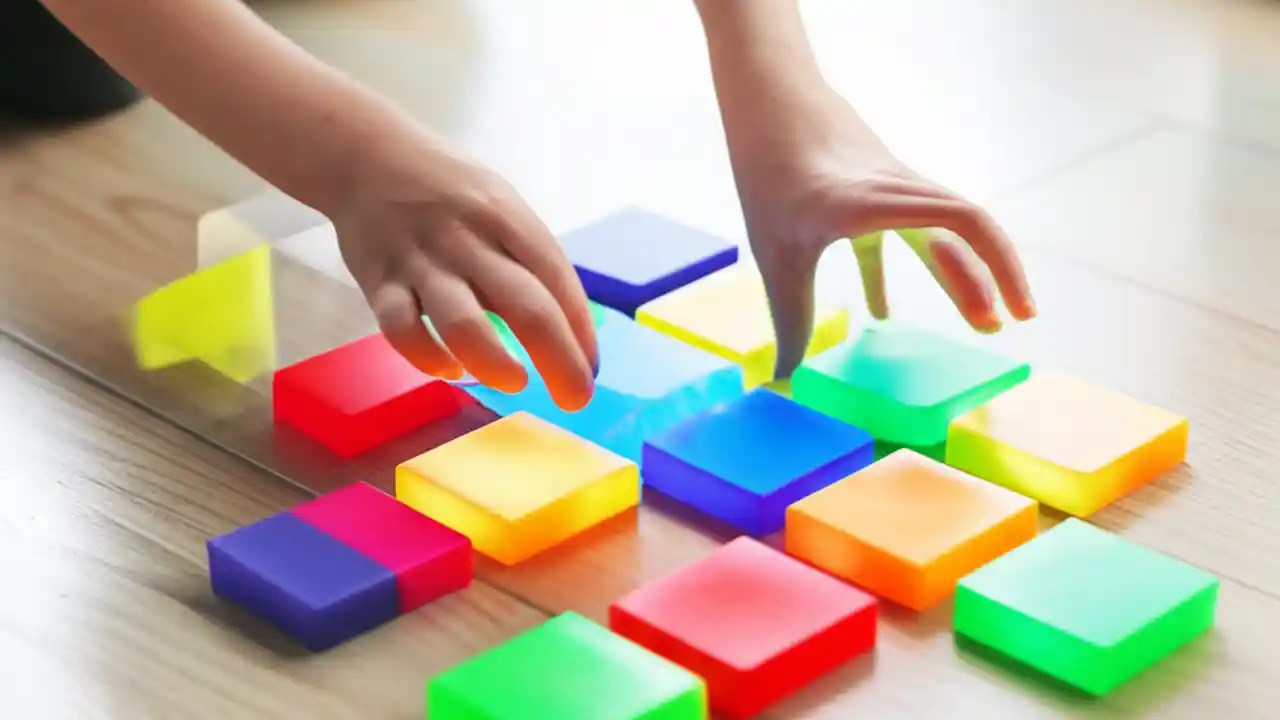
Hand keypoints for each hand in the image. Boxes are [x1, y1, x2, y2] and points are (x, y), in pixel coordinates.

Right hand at [328, 123, 596, 410]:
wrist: (365, 156)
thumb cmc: (449, 193)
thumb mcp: (499, 205)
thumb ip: (527, 260)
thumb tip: (568, 332)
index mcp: (507, 217)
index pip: (557, 279)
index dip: (581, 330)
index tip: (592, 367)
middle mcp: (468, 239)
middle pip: (527, 307)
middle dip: (560, 361)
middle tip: (574, 398)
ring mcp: (421, 262)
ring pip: (463, 323)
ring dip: (495, 362)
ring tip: (514, 382)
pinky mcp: (377, 281)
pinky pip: (402, 329)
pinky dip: (427, 357)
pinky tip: (448, 369)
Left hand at [724, 91, 1036, 377]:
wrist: (766, 99)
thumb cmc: (769, 167)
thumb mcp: (773, 253)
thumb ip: (788, 318)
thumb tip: (782, 381)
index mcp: (879, 204)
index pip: (962, 221)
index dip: (997, 267)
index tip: (1014, 311)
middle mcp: (899, 193)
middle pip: (961, 235)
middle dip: (985, 282)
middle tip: (1001, 330)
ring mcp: (893, 190)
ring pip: (940, 233)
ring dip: (958, 275)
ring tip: (977, 321)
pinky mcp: (877, 193)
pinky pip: (906, 232)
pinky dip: (903, 268)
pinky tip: (880, 312)